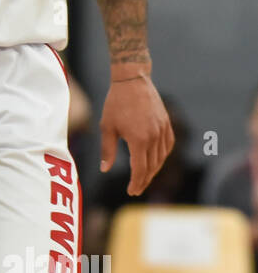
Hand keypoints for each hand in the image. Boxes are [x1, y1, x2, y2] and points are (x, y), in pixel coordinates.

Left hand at [99, 73, 173, 196]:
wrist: (132, 80)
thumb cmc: (115, 103)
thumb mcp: (107, 127)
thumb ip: (107, 150)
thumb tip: (104, 169)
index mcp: (138, 139)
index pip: (140, 169)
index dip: (136, 182)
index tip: (131, 191)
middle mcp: (154, 136)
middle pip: (152, 166)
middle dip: (144, 180)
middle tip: (136, 189)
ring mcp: (163, 129)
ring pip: (162, 157)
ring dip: (154, 170)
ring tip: (144, 178)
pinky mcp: (166, 123)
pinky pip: (168, 145)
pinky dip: (163, 156)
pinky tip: (156, 161)